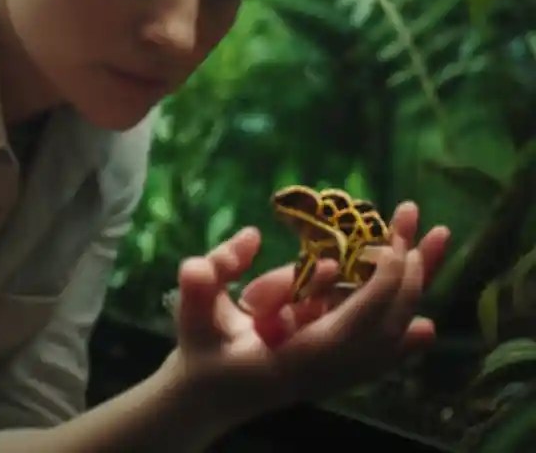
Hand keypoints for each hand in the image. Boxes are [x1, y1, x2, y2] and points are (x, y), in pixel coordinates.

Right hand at [166, 201, 450, 419]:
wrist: (204, 399)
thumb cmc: (200, 353)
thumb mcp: (191, 314)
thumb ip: (202, 279)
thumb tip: (252, 236)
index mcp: (296, 359)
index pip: (353, 323)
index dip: (378, 285)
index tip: (390, 244)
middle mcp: (324, 372)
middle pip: (384, 326)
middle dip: (405, 275)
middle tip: (414, 222)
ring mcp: (332, 376)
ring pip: (386, 338)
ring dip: (410, 291)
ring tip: (431, 243)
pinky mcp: (331, 373)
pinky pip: (375, 358)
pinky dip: (401, 343)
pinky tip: (424, 329)